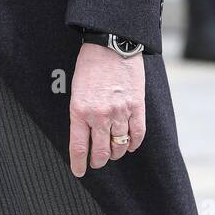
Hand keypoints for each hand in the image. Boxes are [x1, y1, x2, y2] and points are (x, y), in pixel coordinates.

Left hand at [68, 42, 144, 177]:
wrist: (111, 44)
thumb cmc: (90, 64)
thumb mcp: (76, 89)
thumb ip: (80, 112)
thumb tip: (84, 133)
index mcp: (79, 110)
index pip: (78, 147)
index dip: (79, 163)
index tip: (79, 171)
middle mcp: (99, 115)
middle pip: (100, 151)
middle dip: (98, 161)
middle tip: (97, 162)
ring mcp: (119, 112)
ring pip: (119, 145)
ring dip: (115, 152)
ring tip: (113, 152)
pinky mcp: (136, 107)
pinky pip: (137, 135)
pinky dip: (133, 144)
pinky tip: (129, 145)